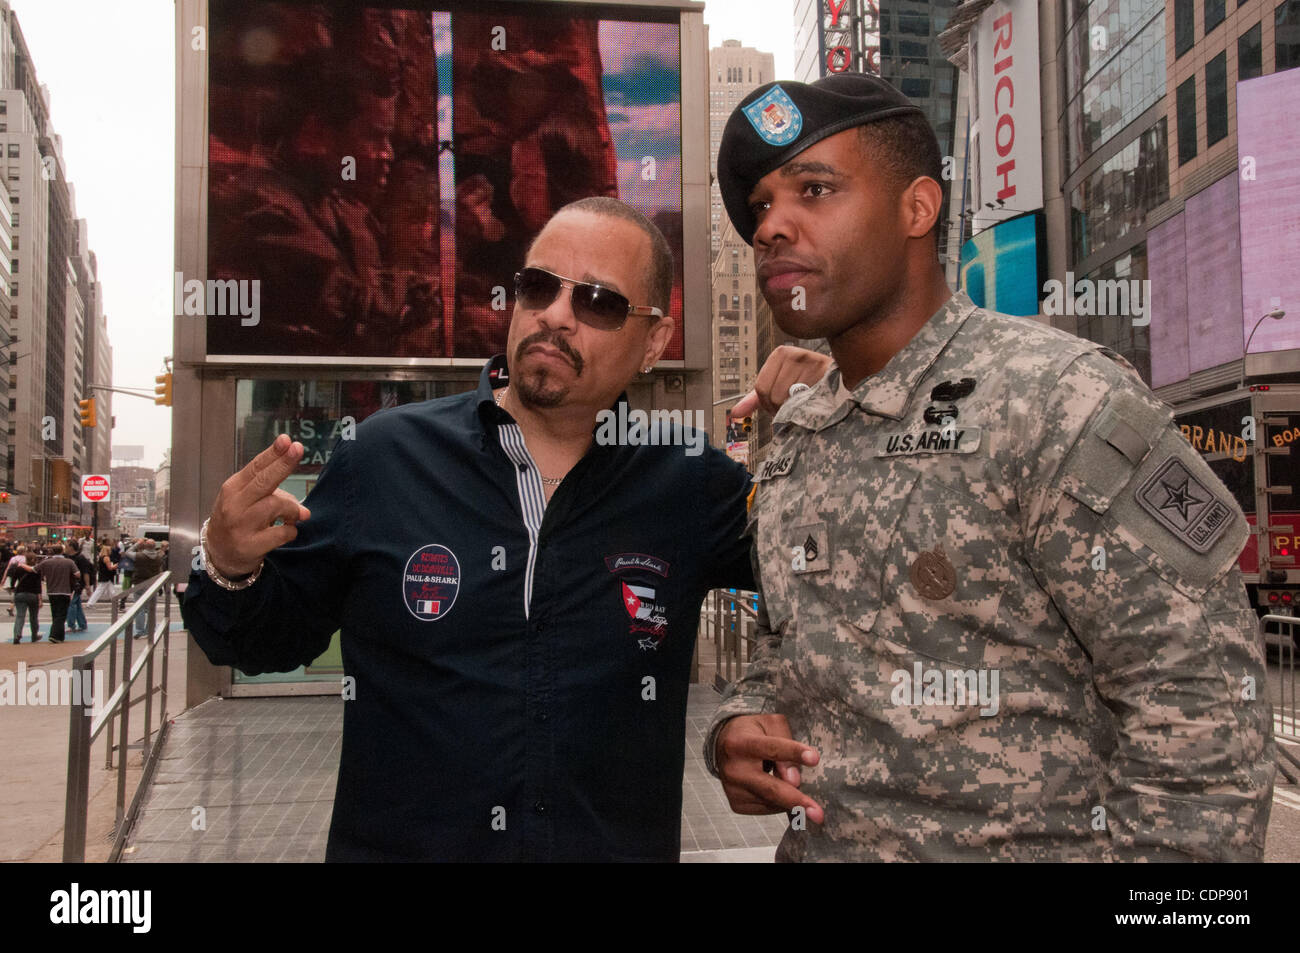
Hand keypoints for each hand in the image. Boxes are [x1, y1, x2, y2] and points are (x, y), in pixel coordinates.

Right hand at [203, 434, 311, 577]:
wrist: (219, 553)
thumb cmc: (236, 519)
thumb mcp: (245, 500)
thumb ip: (270, 493)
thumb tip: (301, 505)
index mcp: (233, 488)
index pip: (255, 467)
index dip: (273, 453)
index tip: (287, 440)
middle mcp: (234, 504)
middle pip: (263, 480)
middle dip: (283, 464)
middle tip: (299, 450)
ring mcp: (241, 525)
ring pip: (276, 505)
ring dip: (293, 509)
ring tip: (295, 515)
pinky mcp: (251, 545)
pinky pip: (282, 533)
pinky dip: (291, 530)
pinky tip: (287, 530)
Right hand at [715, 714, 823, 823]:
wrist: (724, 744)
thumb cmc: (753, 732)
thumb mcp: (770, 725)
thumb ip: (786, 744)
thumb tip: (794, 781)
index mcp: (741, 743)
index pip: (772, 748)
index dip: (794, 753)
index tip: (814, 759)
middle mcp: (734, 769)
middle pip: (771, 788)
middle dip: (796, 801)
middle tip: (817, 813)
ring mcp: (733, 789)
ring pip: (773, 801)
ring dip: (790, 796)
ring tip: (785, 778)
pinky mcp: (736, 803)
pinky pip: (767, 808)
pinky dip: (779, 802)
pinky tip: (775, 786)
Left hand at [733, 345, 831, 417]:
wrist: (837, 380)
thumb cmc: (805, 383)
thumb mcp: (778, 386)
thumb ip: (755, 399)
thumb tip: (735, 412)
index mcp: (780, 354)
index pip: (761, 388)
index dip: (768, 404)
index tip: (779, 404)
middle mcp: (795, 353)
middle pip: (774, 395)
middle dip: (782, 408)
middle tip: (794, 405)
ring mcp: (812, 361)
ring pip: (791, 399)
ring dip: (796, 409)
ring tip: (804, 402)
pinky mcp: (827, 373)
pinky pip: (808, 399)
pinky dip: (809, 406)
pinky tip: (814, 401)